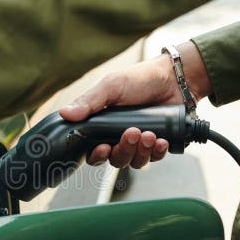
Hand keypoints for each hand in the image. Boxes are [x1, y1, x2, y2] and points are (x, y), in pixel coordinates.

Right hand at [59, 41, 210, 167]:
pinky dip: (157, 152)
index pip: (93, 151)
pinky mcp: (157, 145)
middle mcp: (119, 137)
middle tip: (132, 133)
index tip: (104, 148)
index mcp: (102, 126)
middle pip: (115, 160)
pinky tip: (161, 140)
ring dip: (141, 151)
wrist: (174, 78)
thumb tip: (64, 113)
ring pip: (134, 162)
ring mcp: (139, 143)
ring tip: (150, 134)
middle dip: (124, 150)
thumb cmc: (140, 79)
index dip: (97, 155)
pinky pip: (154, 158)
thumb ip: (89, 102)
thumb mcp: (111, 86)